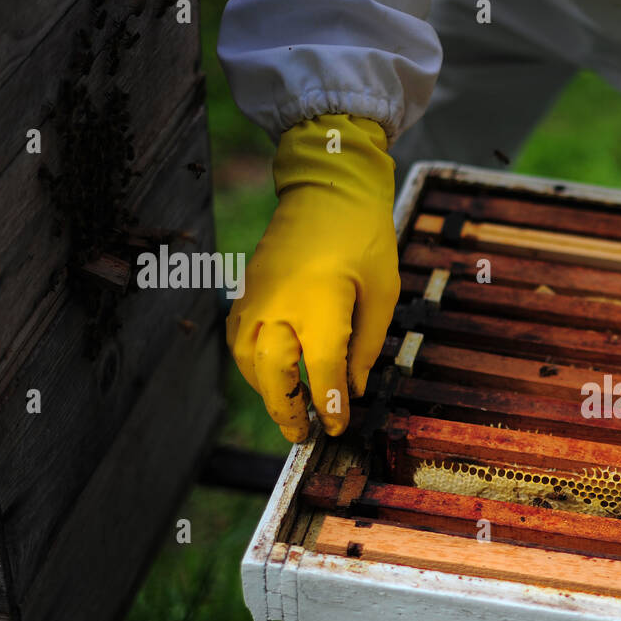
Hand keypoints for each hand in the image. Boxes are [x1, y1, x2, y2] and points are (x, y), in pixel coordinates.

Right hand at [227, 114, 397, 441]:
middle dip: (286, 409)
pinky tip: (269, 376)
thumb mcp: (383, 293)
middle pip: (272, 373)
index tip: (337, 428)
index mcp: (320, 303)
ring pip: (247, 359)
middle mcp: (280, 303)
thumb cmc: (364, 236)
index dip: (329, 405)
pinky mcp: (247, 288)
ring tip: (290, 409)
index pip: (321, 370)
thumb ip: (367, 345)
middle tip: (304, 434)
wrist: (329, 186)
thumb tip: (354, 388)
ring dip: (265, 390)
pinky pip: (238, 337)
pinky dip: (250, 364)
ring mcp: (257, 295)